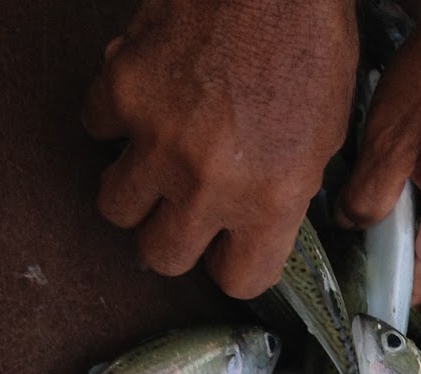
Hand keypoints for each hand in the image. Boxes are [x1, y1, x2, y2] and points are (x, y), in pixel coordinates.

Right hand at [82, 0, 357, 298]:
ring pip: (116, 207)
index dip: (231, 265)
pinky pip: (95, 129)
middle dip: (172, 238)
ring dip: (135, 190)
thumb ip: (285, 191)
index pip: (236, 281)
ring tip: (157, 162)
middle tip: (184, 210)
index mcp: (270, 200)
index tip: (229, 248)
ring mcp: (157, 139)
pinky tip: (143, 101)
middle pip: (161, 257)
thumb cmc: (311, 45)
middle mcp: (208, 183)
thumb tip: (258, 222)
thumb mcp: (325, 138)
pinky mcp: (120, 90)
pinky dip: (113, 118)